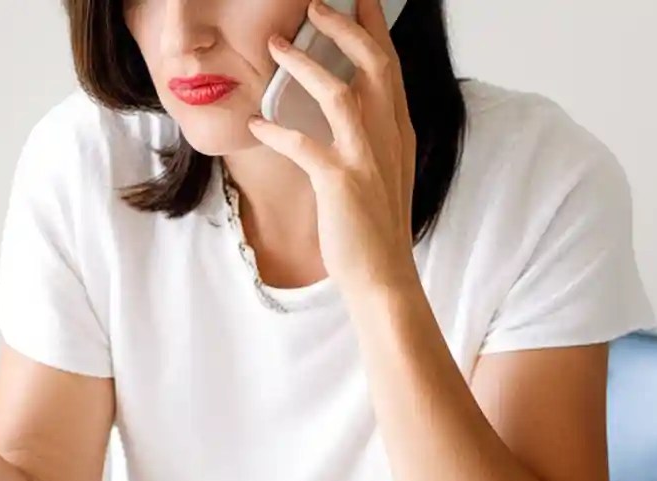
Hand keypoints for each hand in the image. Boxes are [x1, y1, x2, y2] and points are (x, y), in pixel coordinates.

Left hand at [248, 0, 418, 294]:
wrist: (383, 276)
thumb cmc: (374, 225)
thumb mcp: (381, 170)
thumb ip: (368, 133)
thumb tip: (345, 102)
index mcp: (399, 132)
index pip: (390, 66)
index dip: (373, 28)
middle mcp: (389, 138)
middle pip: (374, 66)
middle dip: (343, 29)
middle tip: (314, 5)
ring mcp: (367, 160)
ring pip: (341, 95)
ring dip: (306, 65)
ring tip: (277, 44)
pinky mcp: (341, 184)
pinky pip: (305, 147)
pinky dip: (278, 131)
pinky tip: (257, 123)